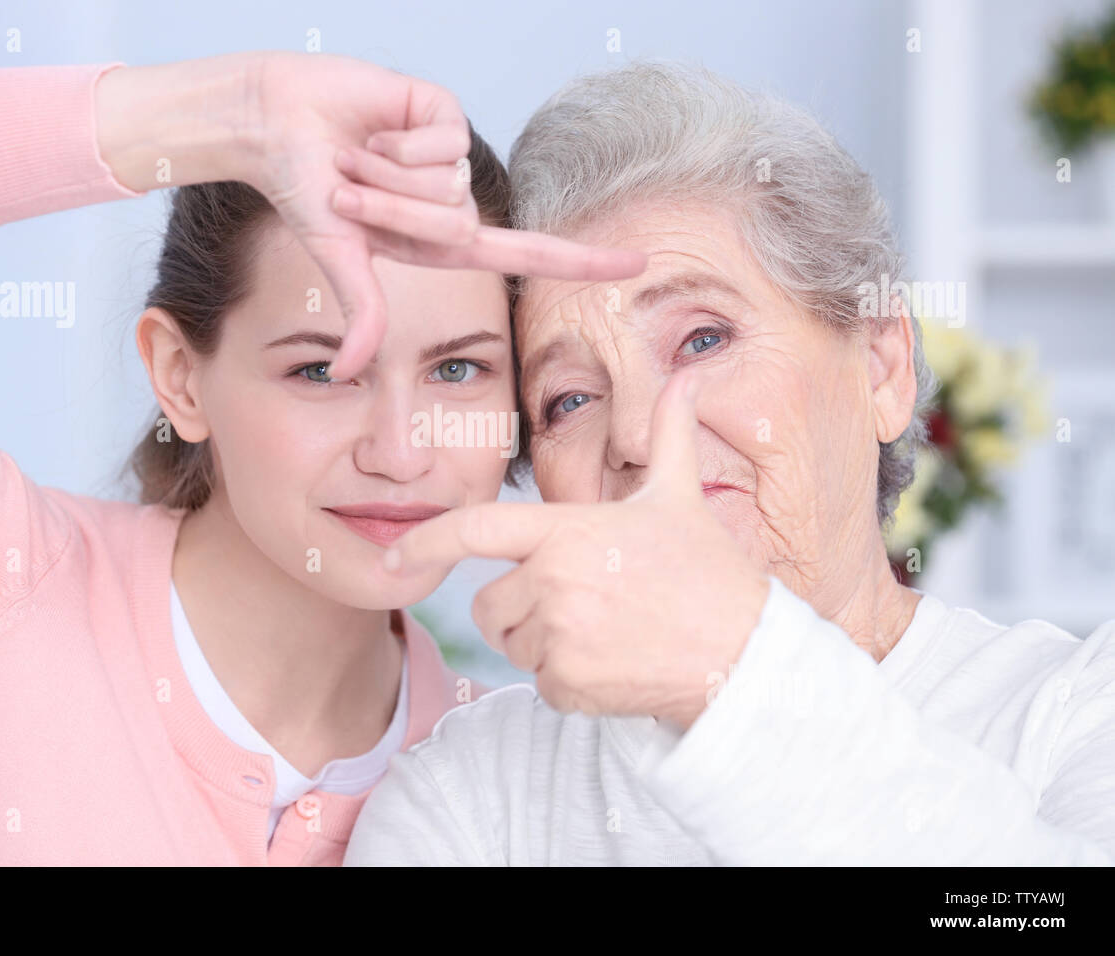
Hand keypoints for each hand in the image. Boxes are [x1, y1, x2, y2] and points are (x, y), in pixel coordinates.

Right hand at [95, 51, 646, 381]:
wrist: (274, 124)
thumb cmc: (303, 190)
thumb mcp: (340, 257)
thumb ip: (361, 310)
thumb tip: (351, 372)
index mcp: (441, 240)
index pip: (527, 255)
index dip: (582, 261)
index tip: (640, 261)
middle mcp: (454, 200)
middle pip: (462, 227)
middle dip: (394, 216)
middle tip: (353, 193)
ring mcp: (453, 156)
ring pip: (450, 187)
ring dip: (389, 179)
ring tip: (358, 160)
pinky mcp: (443, 113)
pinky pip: (442, 145)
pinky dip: (395, 144)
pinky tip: (373, 129)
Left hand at [384, 370, 770, 728]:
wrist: (744, 654)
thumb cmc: (708, 572)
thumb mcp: (679, 498)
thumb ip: (668, 436)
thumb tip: (685, 379)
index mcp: (567, 530)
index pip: (475, 530)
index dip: (425, 542)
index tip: (393, 556)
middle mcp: (554, 581)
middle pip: (487, 604)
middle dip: (517, 609)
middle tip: (580, 606)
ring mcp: (559, 635)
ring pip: (512, 646)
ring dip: (543, 645)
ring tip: (604, 632)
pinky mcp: (568, 683)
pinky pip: (540, 683)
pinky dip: (568, 681)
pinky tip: (613, 665)